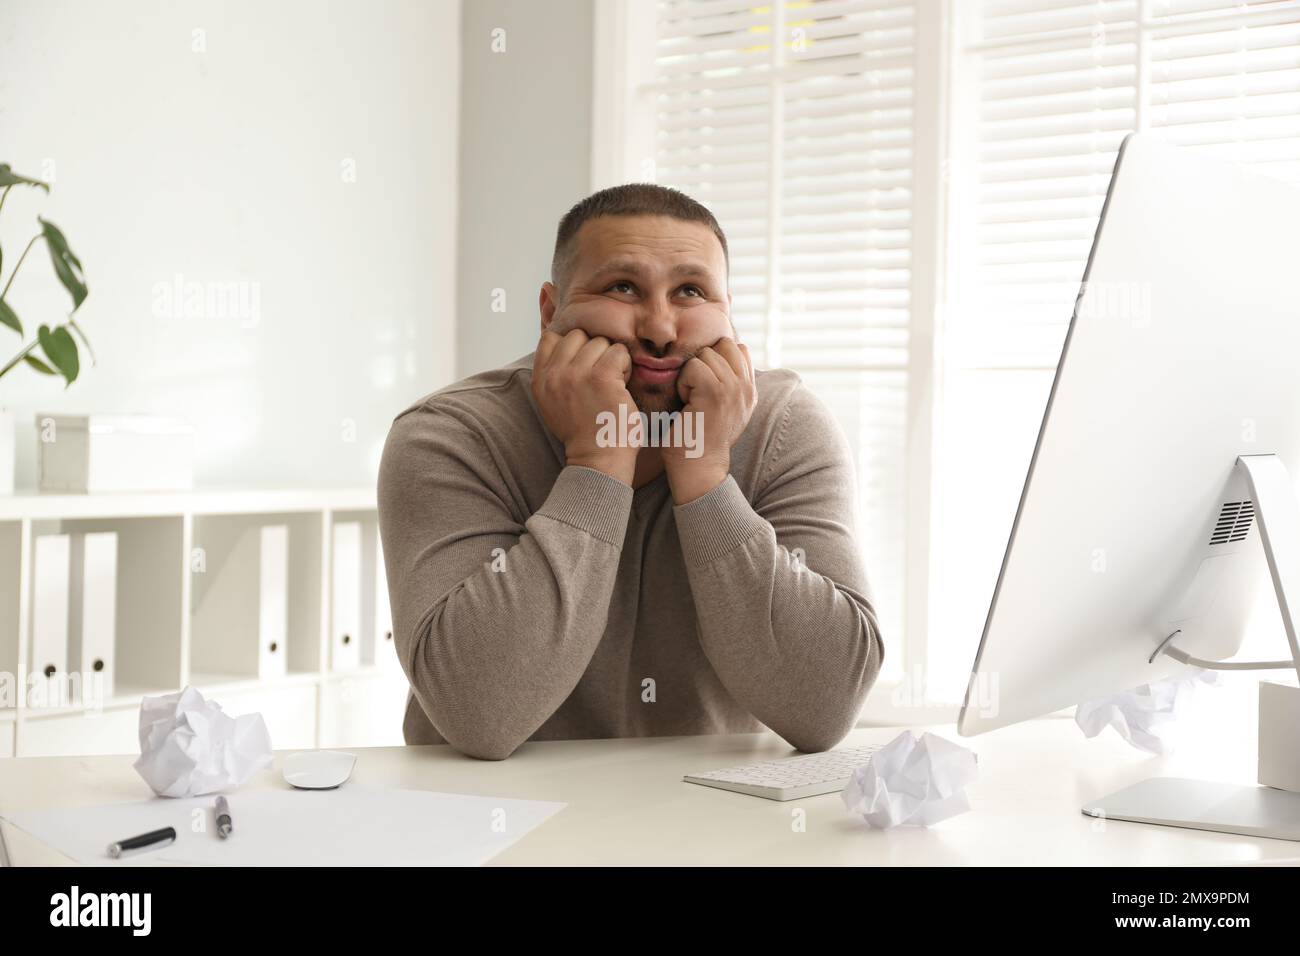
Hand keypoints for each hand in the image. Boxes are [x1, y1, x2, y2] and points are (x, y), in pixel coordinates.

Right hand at [532, 328, 638, 485]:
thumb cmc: (583, 432)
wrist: (597, 459)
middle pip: (577, 335)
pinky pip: (618, 352)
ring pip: (600, 341)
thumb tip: (565, 342)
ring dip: (611, 359)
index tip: (583, 363)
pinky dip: (625, 366)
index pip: (551, 337)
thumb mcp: (553, 402)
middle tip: (601, 375)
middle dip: (593, 350)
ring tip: (611, 384)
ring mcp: (576, 374)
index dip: (571, 344)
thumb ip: (554, 374)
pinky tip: (621, 387)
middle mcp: (554, 374)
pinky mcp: (601, 377)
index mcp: (540, 379)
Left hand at [662, 337, 755, 503]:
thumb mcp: (724, 410)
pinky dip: (683, 382)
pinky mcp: (715, 392)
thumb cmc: (700, 440)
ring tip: (691, 399)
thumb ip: (729, 384)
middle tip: (696, 390)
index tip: (704, 382)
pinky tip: (686, 403)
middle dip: (704, 361)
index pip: (739, 348)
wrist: (698, 468)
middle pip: (723, 344)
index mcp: (750, 390)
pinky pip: (694, 366)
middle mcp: (747, 388)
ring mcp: (734, 388)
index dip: (717, 357)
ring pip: (707, 354)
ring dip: (691, 373)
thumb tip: (719, 357)